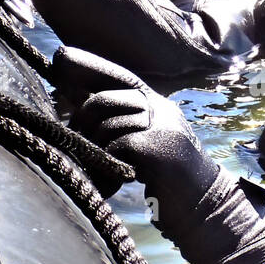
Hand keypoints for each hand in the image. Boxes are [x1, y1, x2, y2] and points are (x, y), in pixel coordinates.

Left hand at [54, 48, 220, 213]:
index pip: (118, 76)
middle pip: (104, 100)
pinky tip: (114, 185)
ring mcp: (164, 125)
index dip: (89, 65)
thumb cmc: (168, 178)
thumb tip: (75, 103)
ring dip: (95, 154)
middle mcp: (161, 108)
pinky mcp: (161, 147)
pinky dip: (107, 168)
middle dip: (81, 121)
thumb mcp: (145, 142)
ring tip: (102, 175)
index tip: (59, 57)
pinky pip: (117, 147)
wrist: (205, 206)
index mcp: (156, 103)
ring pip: (107, 127)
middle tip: (75, 144)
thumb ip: (119, 123)